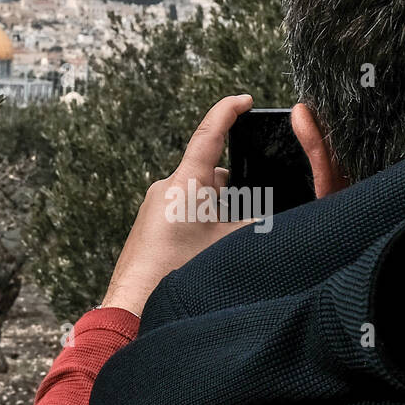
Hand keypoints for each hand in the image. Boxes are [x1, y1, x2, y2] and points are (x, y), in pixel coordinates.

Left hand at [101, 94, 253, 316]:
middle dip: (234, 186)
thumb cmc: (177, 273)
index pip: (210, 134)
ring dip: (217, 209)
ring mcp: (155, 207)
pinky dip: (202, 222)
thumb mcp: (228, 245)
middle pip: (210, 172)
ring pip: (198, 196)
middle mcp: (167, 188)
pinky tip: (208, 252)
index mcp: (186, 183)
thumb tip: (271, 218)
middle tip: (251, 210)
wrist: (133, 305)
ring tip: (226, 242)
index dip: (229, 111)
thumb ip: (253, 225)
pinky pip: (184, 212)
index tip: (244, 99)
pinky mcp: (150, 226)